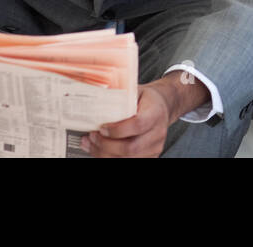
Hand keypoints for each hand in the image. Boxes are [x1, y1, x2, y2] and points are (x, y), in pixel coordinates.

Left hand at [83, 72, 206, 157]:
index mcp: (155, 113)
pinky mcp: (150, 156)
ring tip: (91, 143)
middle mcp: (158, 133)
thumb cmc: (145, 100)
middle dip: (106, 145)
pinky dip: (109, 158)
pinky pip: (127, 162)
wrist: (161, 108)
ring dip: (103, 154)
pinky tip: (98, 150)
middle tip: (92, 136)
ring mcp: (155, 147)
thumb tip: (94, 96)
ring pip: (127, 158)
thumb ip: (118, 96)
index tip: (101, 127)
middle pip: (131, 148)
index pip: (138, 125)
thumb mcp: (134, 92)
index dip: (117, 130)